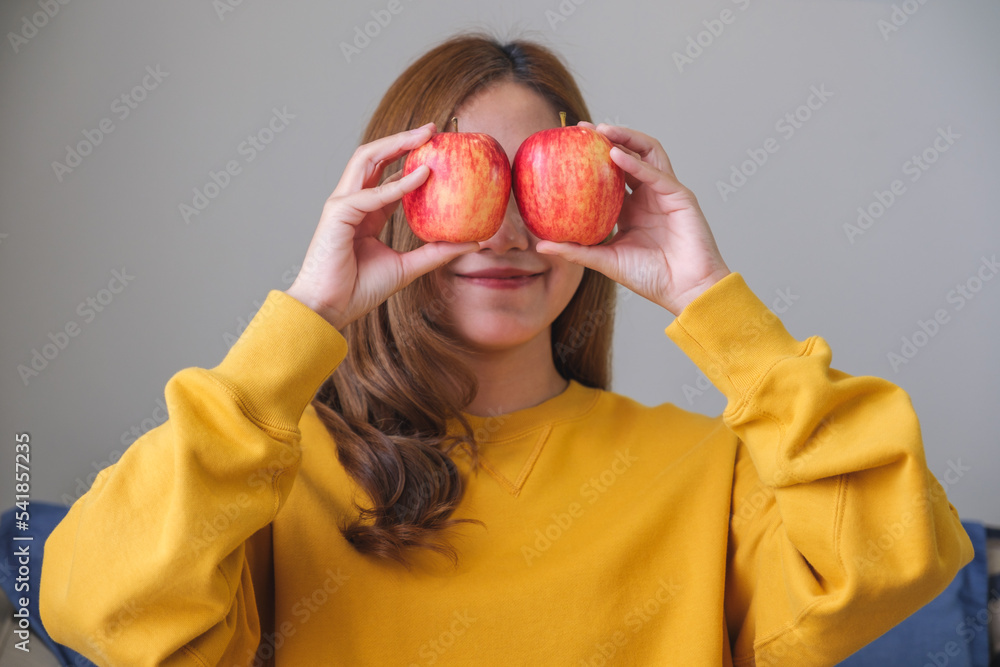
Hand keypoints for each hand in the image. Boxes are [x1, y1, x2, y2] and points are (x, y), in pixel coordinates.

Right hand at [285, 123, 479, 329]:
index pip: (387, 176)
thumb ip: (436, 253)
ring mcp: (342, 205)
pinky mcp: (338, 214)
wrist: (330, 308)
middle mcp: (353, 203)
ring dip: (396, 144)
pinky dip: (396, 184)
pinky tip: (421, 176)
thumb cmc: (360, 290)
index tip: (438, 149)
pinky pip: (370, 194)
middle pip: (375, 157)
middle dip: (402, 140)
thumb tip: (473, 243)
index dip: (411, 160)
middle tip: (433, 130)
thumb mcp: (408, 268)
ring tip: (424, 136)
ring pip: (366, 159)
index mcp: (366, 213)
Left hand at [534, 122, 730, 316]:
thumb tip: (541, 245)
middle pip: (630, 154)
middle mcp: (648, 195)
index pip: (611, 174)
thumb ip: (576, 251)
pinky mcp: (680, 197)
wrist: (684, 290)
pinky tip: (615, 155)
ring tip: (602, 131)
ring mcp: (665, 193)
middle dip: (608, 137)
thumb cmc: (650, 278)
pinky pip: (656, 174)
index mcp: (632, 208)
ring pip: (648, 153)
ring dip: (627, 138)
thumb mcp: (605, 260)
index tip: (568, 147)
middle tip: (581, 129)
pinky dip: (636, 163)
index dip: (592, 158)